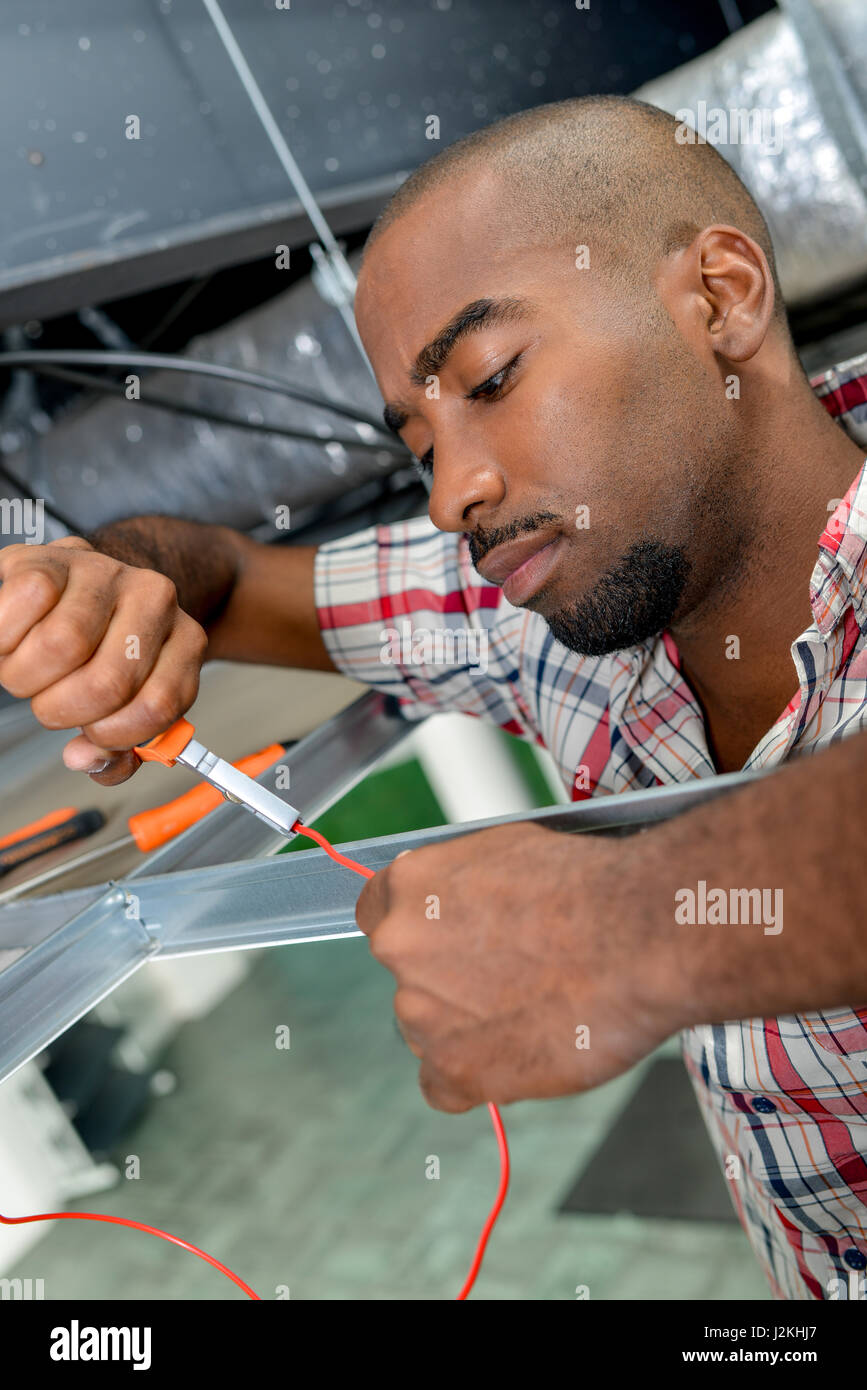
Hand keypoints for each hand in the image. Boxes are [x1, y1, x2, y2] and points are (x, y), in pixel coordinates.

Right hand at [0, 536, 207, 784]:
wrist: (81, 580)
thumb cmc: (102, 648)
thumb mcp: (126, 702)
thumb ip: (115, 748)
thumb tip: (86, 759)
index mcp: (185, 642)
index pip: (157, 706)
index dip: (114, 734)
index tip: (92, 733)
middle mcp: (155, 600)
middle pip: (105, 683)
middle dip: (61, 710)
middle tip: (49, 699)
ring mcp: (107, 573)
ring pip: (61, 645)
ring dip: (26, 676)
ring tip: (27, 669)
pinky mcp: (57, 558)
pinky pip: (28, 599)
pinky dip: (6, 634)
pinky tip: (12, 638)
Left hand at [355, 821, 677, 1111]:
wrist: (641, 936)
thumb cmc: (592, 887)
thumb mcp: (510, 850)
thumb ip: (462, 882)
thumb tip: (456, 900)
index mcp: (409, 887)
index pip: (377, 912)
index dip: (420, 925)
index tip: (449, 935)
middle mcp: (401, 948)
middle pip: (408, 973)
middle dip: (451, 975)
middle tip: (514, 972)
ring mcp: (424, 1014)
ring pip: (428, 1028)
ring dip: (467, 1024)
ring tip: (537, 1008)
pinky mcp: (458, 1072)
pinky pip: (441, 1086)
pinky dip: (474, 1076)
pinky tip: (516, 1055)